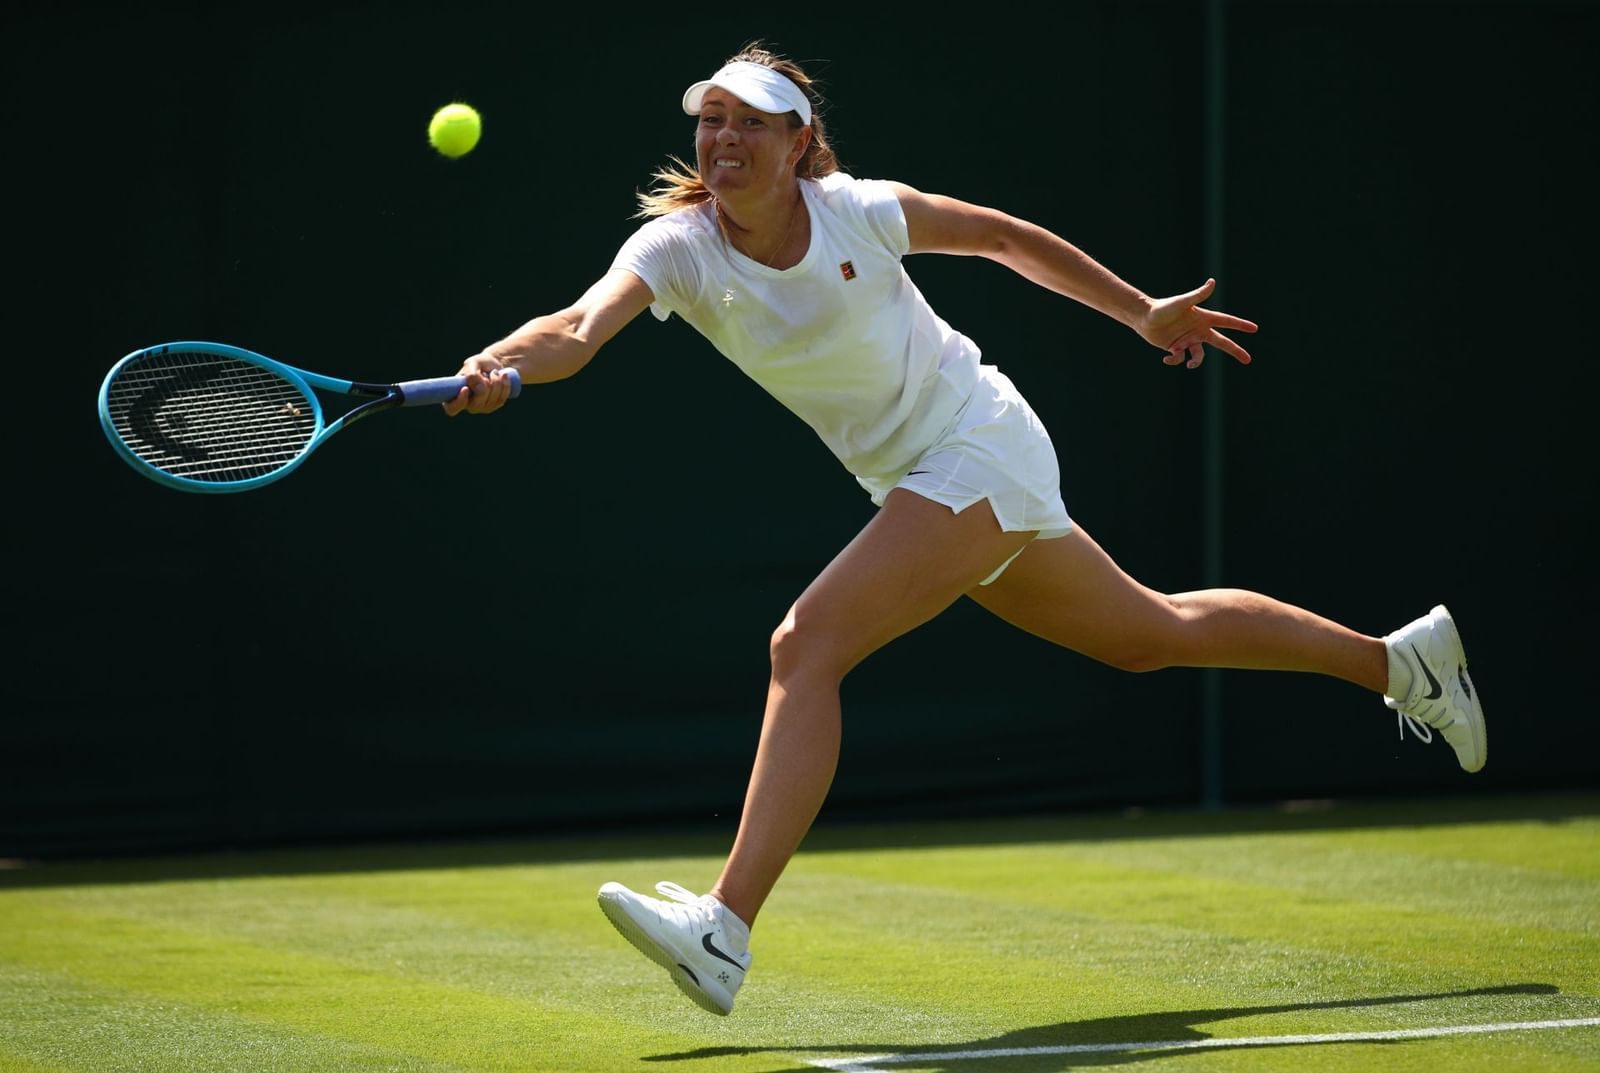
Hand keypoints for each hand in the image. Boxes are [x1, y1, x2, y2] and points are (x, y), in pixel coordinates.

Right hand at [442, 354, 515, 415]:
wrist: (494, 363)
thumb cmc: (479, 363)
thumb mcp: (473, 363)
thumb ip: (471, 374)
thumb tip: (478, 389)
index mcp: (455, 395)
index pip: (452, 409)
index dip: (458, 402)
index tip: (466, 389)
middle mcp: (468, 404)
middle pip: (477, 404)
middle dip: (485, 387)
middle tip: (486, 374)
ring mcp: (482, 407)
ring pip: (491, 401)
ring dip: (495, 383)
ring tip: (494, 372)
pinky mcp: (495, 405)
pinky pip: (501, 399)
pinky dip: (504, 386)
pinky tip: (504, 376)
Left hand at [1138, 278, 1257, 368]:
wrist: (1143, 318)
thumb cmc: (1162, 307)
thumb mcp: (1182, 302)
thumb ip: (1198, 295)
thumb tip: (1213, 282)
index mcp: (1202, 318)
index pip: (1226, 322)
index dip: (1240, 325)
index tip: (1254, 328)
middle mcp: (1198, 330)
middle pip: (1221, 342)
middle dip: (1235, 350)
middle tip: (1248, 360)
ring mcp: (1188, 340)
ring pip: (1200, 356)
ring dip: (1196, 362)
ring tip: (1190, 364)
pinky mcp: (1176, 348)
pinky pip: (1181, 359)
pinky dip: (1175, 361)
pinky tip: (1167, 358)